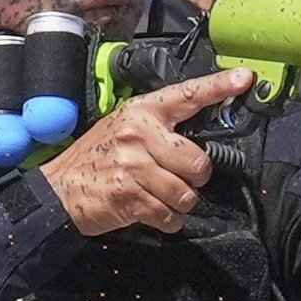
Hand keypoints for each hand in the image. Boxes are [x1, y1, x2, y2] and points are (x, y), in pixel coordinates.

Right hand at [37, 68, 254, 235]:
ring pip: (186, 192)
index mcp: (141, 112)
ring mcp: (134, 166)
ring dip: (180, 203)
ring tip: (161, 198)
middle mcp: (139, 134)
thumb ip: (158, 128)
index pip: (187, 95)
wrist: (56, 191)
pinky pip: (169, 215)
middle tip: (177, 179)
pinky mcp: (130, 196)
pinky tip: (153, 213)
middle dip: (195, 177)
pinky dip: (168, 221)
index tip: (244, 79)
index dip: (218, 87)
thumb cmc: (93, 160)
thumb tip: (199, 138)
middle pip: (198, 161)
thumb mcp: (121, 128)